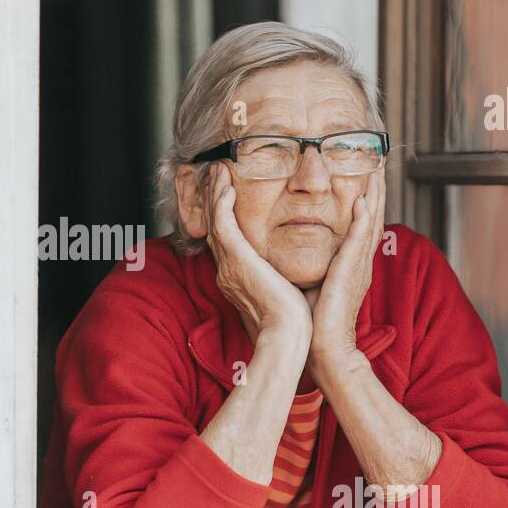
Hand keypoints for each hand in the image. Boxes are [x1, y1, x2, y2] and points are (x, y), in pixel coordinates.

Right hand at [204, 163, 312, 349]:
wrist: (288, 334)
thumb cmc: (292, 319)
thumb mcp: (284, 289)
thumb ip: (282, 274)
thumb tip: (291, 266)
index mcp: (237, 277)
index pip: (226, 239)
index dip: (224, 215)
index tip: (229, 194)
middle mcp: (227, 269)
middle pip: (215, 226)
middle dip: (214, 199)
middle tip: (217, 175)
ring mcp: (229, 264)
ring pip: (215, 220)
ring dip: (216, 193)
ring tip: (219, 173)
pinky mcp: (236, 259)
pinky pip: (223, 223)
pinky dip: (222, 202)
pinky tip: (227, 186)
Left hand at [306, 168, 385, 373]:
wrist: (322, 348)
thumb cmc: (314, 322)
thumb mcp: (315, 284)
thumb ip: (314, 266)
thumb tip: (300, 254)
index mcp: (351, 265)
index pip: (360, 225)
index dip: (365, 200)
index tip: (363, 177)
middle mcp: (360, 263)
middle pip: (372, 218)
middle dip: (375, 190)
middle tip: (376, 163)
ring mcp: (359, 268)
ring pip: (371, 223)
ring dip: (374, 196)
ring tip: (375, 171)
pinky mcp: (352, 274)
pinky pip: (361, 241)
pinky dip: (364, 220)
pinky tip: (363, 201)